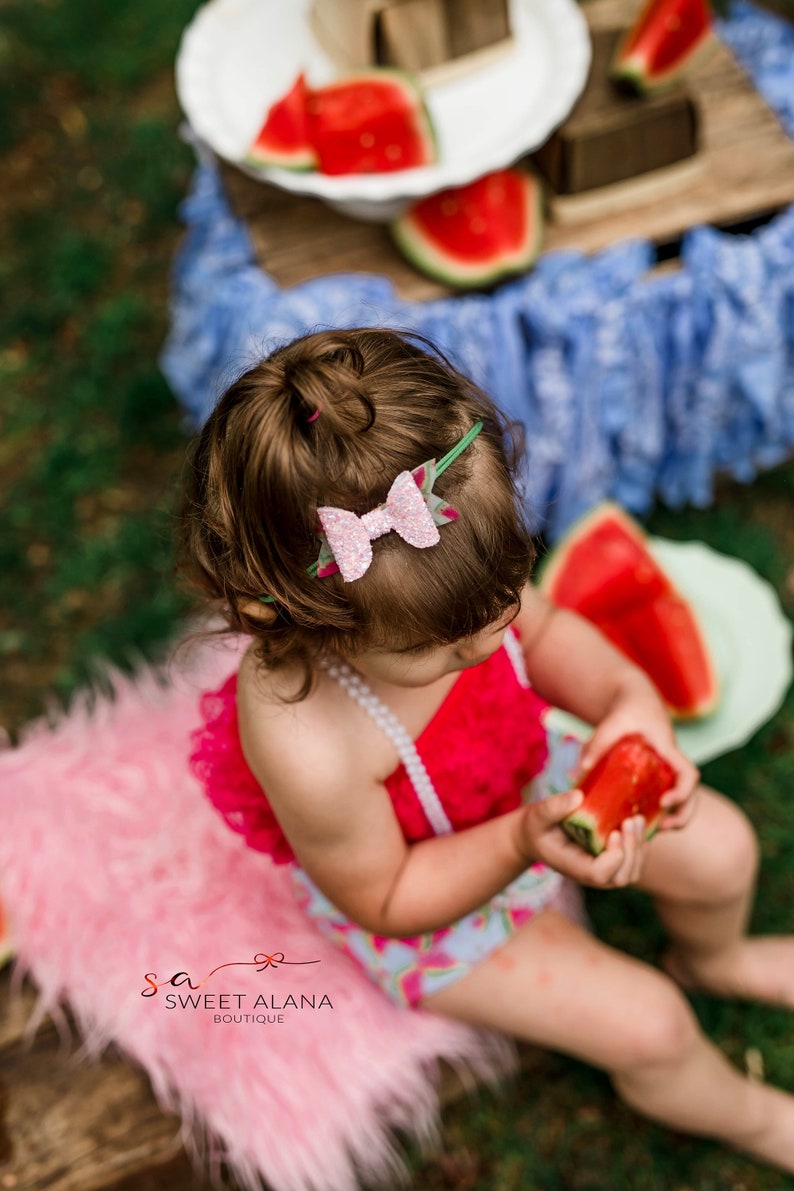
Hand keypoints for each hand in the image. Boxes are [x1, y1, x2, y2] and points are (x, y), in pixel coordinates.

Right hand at [515, 788, 649, 888]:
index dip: (613, 857)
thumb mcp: (538, 814)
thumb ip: (555, 807)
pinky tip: (637, 822)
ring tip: (637, 819)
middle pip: (622, 876)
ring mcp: (603, 870)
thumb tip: (579, 796)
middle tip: (631, 820)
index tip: (613, 831)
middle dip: (632, 849)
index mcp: (574, 867)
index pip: (600, 874)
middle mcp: (591, 874)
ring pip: (632, 871)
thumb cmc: (537, 826)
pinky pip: (634, 861)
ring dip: (639, 846)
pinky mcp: (611, 860)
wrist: (536, 835)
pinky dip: (641, 844)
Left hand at [579, 678, 700, 831]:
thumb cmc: (628, 708)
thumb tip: (581, 768)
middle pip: (692, 794)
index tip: (663, 802)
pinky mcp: (658, 775)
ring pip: (682, 798)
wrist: (636, 699)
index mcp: (668, 750)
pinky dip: (658, 811)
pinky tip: (638, 820)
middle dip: (682, 814)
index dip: (682, 792)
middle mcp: (672, 764)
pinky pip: (666, 796)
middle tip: (662, 828)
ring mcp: (667, 771)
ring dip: (673, 816)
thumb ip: (598, 742)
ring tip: (652, 831)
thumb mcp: (612, 721)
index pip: (688, 774)